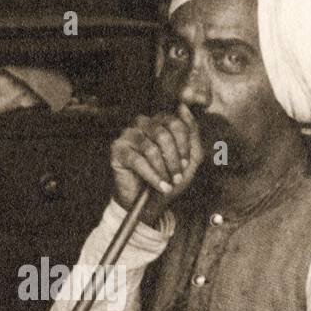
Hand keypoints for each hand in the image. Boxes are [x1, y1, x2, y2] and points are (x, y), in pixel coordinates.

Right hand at [110, 104, 203, 225]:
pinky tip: (160, 186)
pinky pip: (137, 160)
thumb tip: (183, 107)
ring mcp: (128, 135)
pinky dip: (152, 176)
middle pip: (163, 135)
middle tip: (177, 177)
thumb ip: (192, 133)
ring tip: (167, 183)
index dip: (184, 146)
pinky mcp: (117, 150)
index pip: (176, 123)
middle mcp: (143, 124)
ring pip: (150, 148)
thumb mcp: (189, 158)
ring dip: (163, 170)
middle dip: (173, 160)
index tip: (185, 165)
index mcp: (160, 121)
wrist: (148, 203)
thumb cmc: (168, 178)